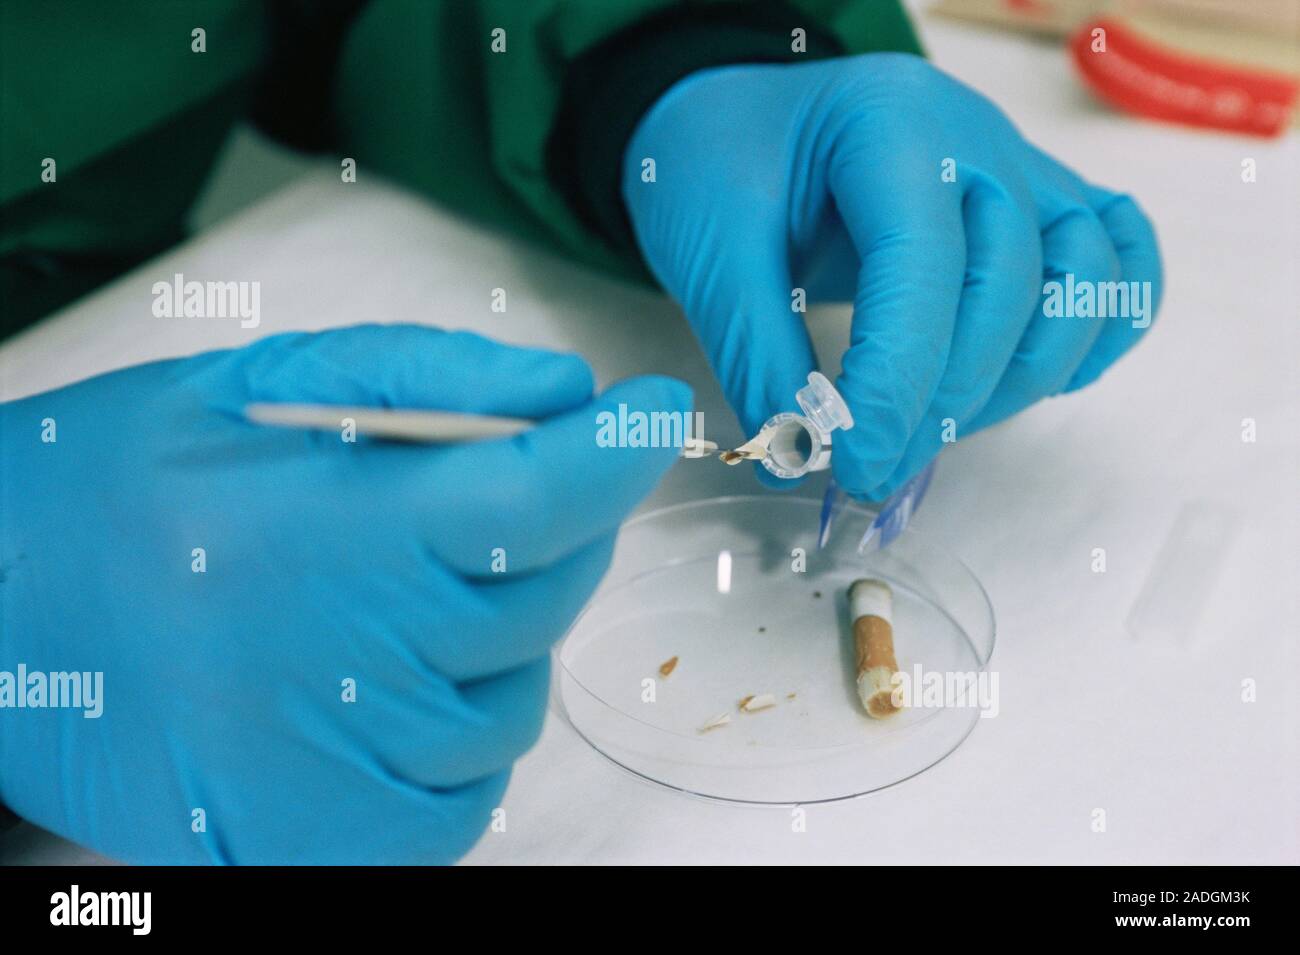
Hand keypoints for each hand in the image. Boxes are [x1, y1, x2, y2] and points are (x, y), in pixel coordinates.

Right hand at [0, 325, 688, 862]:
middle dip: (543, 541)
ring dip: (487, 647)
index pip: (534, 501)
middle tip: (462, 510)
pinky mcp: (324, 846)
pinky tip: (375, 688)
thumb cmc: (127, 487)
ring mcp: (338, 770)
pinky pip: (465, 796)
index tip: (647, 415)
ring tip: (375, 607)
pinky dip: (451, 739)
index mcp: (332, 528)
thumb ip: (428, 377)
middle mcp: (345, 658)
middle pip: (545, 601)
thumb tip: (564, 392)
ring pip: (513, 703)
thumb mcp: (261, 385)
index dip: (614, 454)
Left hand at [622, 53, 1161, 496]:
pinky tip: (1033, 378)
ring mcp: (1023, 168)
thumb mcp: (710, 249)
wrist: (744, 117)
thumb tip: (795, 459)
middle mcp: (978, 140)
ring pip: (1084, 283)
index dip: (896, 386)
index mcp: (891, 127)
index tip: (855, 465)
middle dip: (945, 401)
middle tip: (874, 468)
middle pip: (1008, 286)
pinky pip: (1121, 262)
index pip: (923, 270)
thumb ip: (755, 354)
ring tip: (934, 425)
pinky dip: (1098, 329)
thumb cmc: (719, 162)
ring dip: (1021, 377)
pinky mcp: (1043, 204)